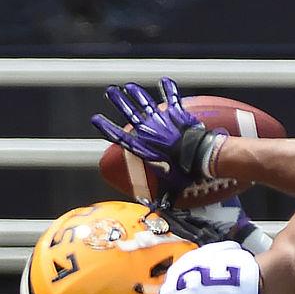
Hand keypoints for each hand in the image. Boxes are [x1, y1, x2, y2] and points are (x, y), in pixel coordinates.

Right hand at [91, 77, 227, 207]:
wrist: (198, 157)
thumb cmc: (182, 173)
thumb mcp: (169, 187)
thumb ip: (161, 197)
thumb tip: (157, 212)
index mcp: (141, 147)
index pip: (118, 136)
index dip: (105, 127)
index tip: (96, 119)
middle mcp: (147, 130)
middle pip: (128, 112)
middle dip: (118, 100)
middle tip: (111, 92)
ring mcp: (161, 119)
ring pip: (145, 102)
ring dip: (136, 93)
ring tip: (129, 86)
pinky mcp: (176, 113)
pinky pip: (171, 98)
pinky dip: (169, 89)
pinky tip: (164, 81)